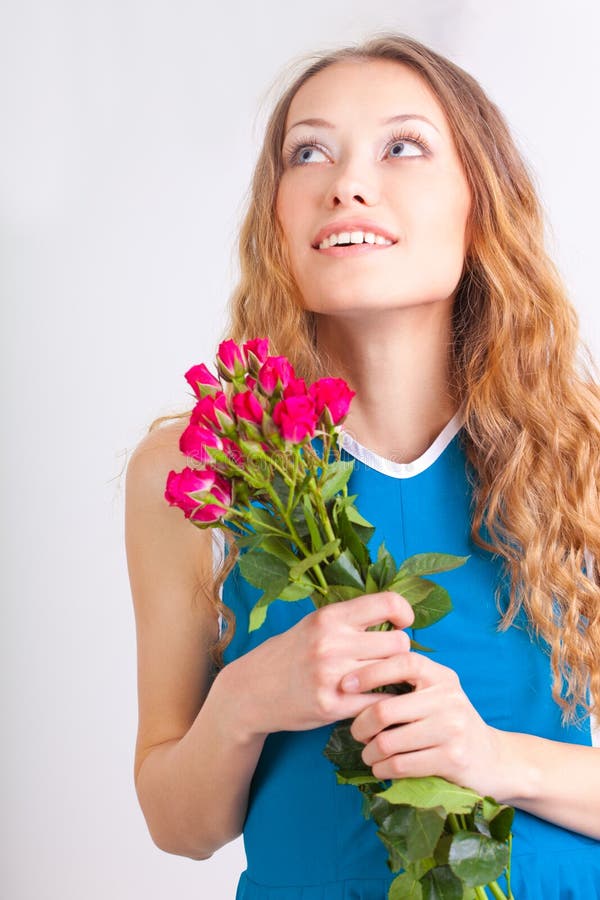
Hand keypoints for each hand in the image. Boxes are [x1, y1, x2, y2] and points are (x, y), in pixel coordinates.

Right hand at [225, 591, 414, 736]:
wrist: (252, 690)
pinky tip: (374, 700)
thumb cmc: (290, 654)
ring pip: (392, 672)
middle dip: (398, 651)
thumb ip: (350, 620)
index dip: (404, 612)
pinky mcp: (332, 706)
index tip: (402, 624)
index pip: (387, 603)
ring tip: (382, 680)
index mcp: (329, 616)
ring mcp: (332, 675)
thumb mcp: (314, 625)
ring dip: (393, 678)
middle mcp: (331, 642)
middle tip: (387, 659)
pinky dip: (382, 702)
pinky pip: (378, 702)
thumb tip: (396, 615)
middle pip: (399, 642)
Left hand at [343, 650, 505, 798]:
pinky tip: (381, 767)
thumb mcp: (435, 694)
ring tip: (368, 754)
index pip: (402, 662)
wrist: (492, 760)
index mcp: (441, 676)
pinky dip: (382, 768)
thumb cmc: (450, 723)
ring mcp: (452, 729)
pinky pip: (400, 764)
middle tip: (356, 733)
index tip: (345, 685)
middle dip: (361, 725)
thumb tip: (353, 678)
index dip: (370, 672)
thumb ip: (406, 683)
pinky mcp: (452, 759)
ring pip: (388, 742)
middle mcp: (448, 698)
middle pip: (385, 709)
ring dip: (369, 752)